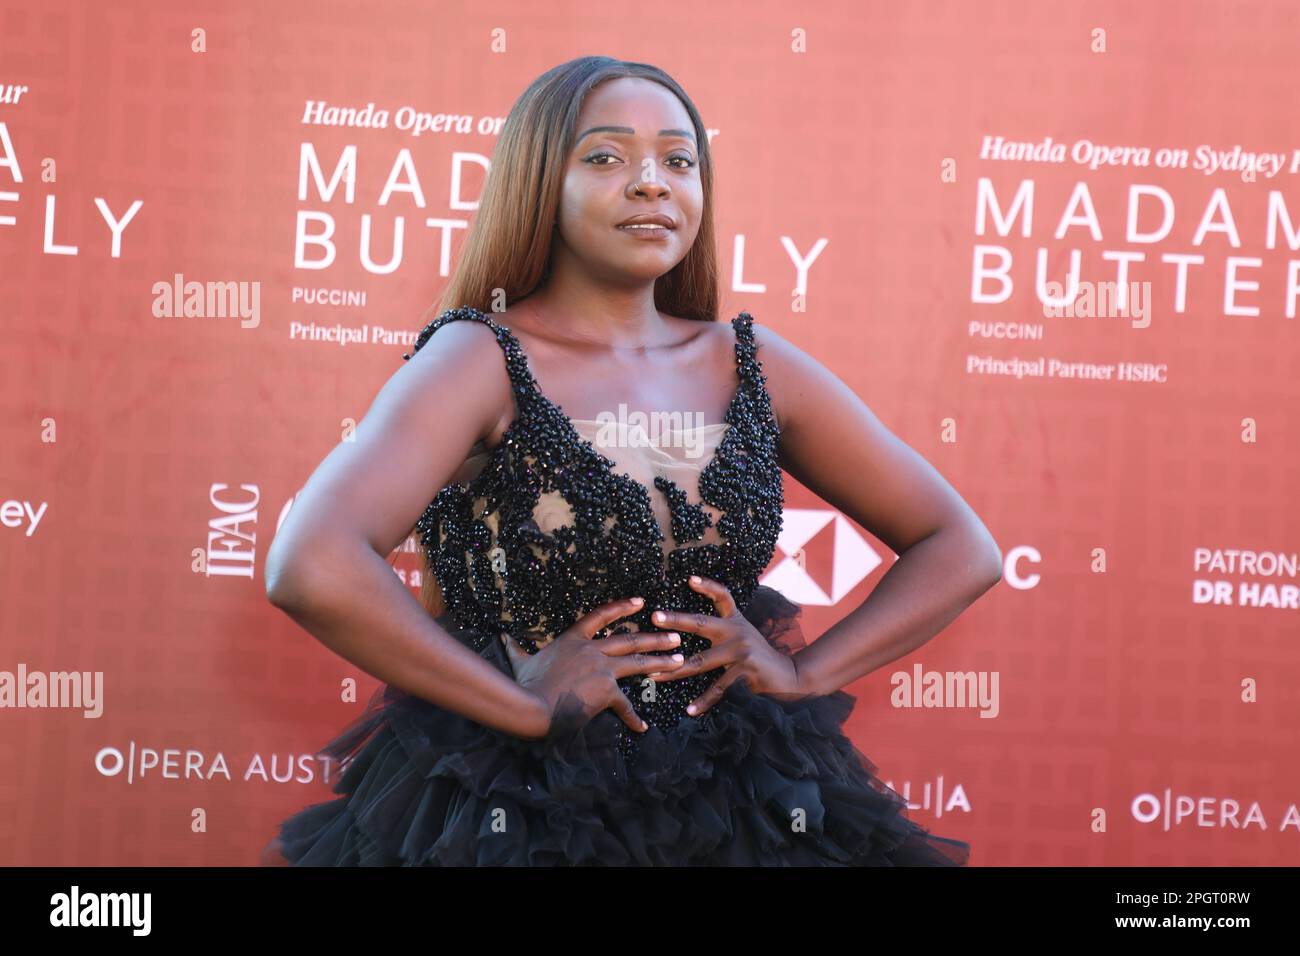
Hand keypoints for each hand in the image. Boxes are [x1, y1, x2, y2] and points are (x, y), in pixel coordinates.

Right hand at [503, 596, 685, 736]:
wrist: (532, 704)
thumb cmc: (525, 683)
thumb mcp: (521, 662)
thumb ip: (517, 649)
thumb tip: (504, 638)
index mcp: (574, 639)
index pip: (601, 616)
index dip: (621, 608)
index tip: (640, 602)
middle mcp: (592, 649)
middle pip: (630, 638)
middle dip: (655, 636)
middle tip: (675, 635)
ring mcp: (602, 668)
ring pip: (637, 661)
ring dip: (661, 660)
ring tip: (679, 659)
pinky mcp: (607, 690)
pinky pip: (625, 705)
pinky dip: (633, 718)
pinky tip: (643, 726)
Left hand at [646, 575, 807, 716]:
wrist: (790, 677)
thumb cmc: (759, 658)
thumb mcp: (745, 636)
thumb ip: (726, 630)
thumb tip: (691, 629)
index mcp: (735, 622)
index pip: (722, 597)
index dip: (708, 586)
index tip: (689, 579)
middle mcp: (737, 632)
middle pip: (701, 623)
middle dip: (676, 620)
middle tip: (654, 617)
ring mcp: (741, 651)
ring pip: (700, 661)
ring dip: (675, 670)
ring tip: (655, 675)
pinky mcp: (745, 672)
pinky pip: (718, 688)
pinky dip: (704, 702)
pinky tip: (690, 710)